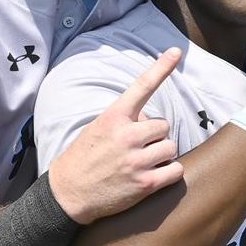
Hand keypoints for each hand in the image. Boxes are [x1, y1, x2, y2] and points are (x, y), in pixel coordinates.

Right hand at [47, 48, 184, 224]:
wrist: (68, 194)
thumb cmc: (84, 158)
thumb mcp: (97, 129)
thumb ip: (124, 120)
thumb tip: (150, 119)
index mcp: (114, 118)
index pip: (141, 87)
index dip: (161, 68)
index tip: (176, 51)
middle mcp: (127, 136)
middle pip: (163, 126)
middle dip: (155, 136)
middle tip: (138, 147)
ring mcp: (137, 160)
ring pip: (171, 147)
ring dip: (162, 155)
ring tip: (142, 163)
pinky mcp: (146, 183)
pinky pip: (176, 170)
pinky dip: (170, 173)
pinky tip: (154, 175)